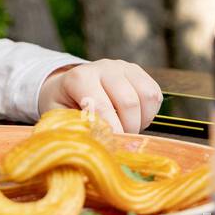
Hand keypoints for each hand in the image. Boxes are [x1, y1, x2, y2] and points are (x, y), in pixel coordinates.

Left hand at [36, 59, 162, 133]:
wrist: (68, 85)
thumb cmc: (63, 106)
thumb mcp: (59, 117)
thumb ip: (76, 128)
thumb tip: (97, 144)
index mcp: (80, 77)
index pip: (101, 105)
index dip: (110, 130)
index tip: (113, 147)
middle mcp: (104, 67)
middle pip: (129, 101)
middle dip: (128, 128)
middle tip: (119, 141)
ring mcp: (124, 67)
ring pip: (147, 96)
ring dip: (141, 120)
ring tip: (127, 129)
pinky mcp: (139, 72)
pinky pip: (155, 95)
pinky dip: (149, 114)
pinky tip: (134, 119)